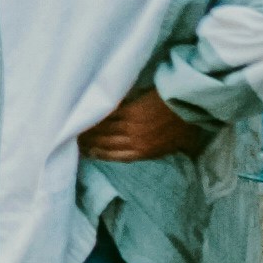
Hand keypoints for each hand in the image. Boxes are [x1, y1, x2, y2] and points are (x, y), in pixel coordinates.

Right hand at [78, 89, 198, 163]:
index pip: (117, 156)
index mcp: (145, 152)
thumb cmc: (187, 126)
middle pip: (106, 143)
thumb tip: (180, 155)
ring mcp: (130, 125)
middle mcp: (133, 141)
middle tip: (75, 141)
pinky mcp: (130, 110)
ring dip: (90, 130)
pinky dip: (99, 115)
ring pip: (105, 130)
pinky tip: (89, 114)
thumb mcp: (184, 146)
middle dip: (90, 143)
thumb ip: (174, 151)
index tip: (88, 153)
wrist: (187, 106)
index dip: (100, 155)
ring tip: (77, 129)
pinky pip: (110, 115)